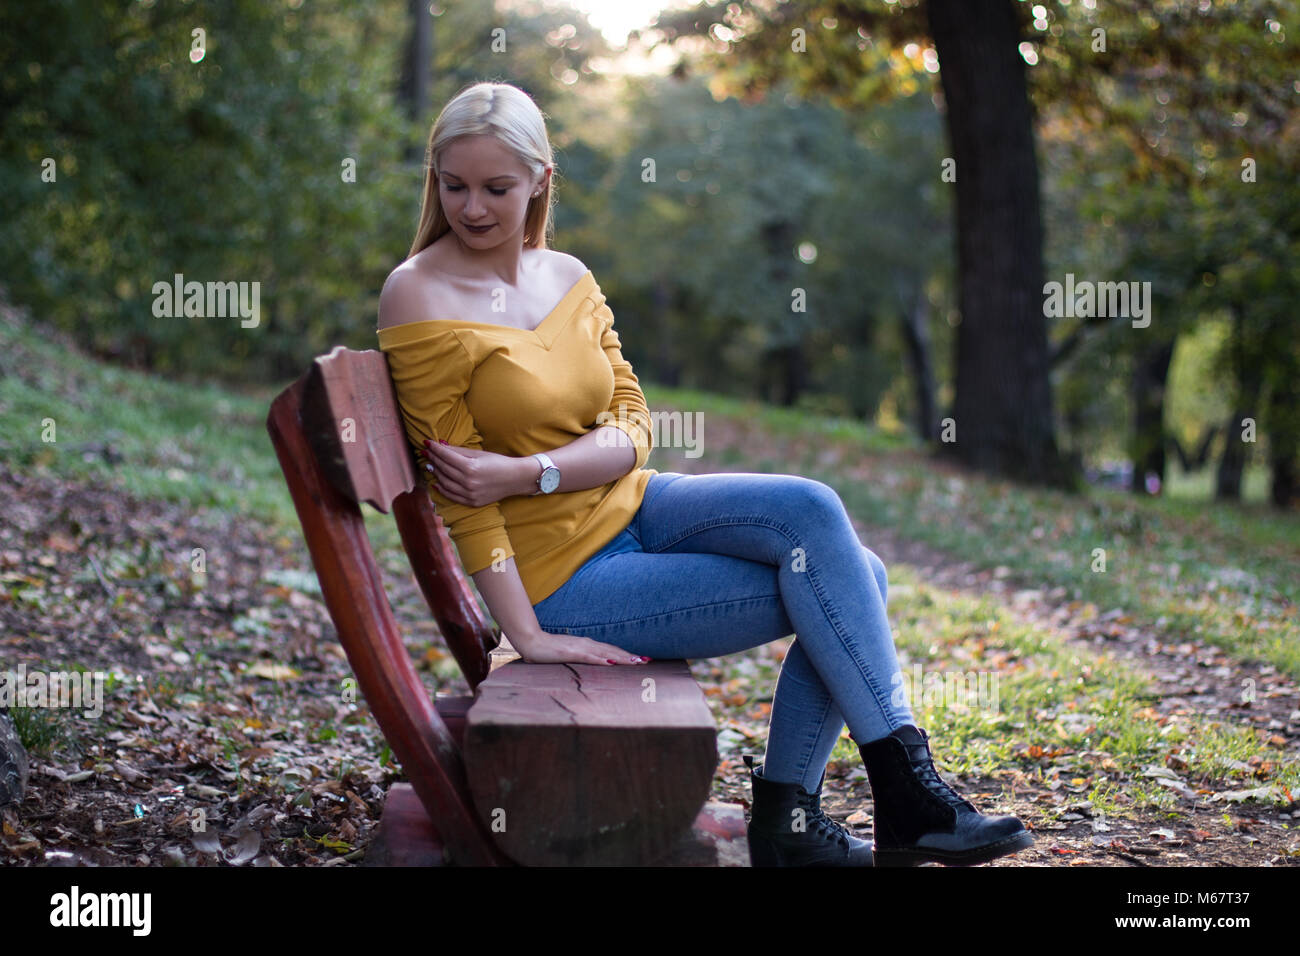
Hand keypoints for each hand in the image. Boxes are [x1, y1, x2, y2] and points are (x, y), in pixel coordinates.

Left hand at [422, 439, 527, 506]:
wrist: (515, 479)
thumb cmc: (498, 463)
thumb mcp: (479, 454)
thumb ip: (459, 451)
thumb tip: (440, 445)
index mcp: (470, 467)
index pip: (446, 456)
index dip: (435, 449)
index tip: (427, 443)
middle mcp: (468, 482)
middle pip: (444, 469)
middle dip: (433, 458)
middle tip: (426, 452)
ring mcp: (469, 494)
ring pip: (444, 483)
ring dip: (435, 473)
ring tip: (430, 465)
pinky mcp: (472, 502)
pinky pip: (451, 496)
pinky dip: (442, 489)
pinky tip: (436, 482)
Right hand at [513, 630, 650, 666]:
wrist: (531, 642)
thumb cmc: (549, 650)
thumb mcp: (569, 654)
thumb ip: (582, 657)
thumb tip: (595, 662)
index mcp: (588, 645)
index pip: (611, 650)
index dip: (627, 655)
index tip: (642, 659)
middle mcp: (587, 644)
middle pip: (613, 651)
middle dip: (630, 656)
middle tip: (647, 661)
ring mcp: (579, 648)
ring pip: (605, 653)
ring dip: (621, 657)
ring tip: (636, 662)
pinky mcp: (570, 653)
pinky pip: (588, 657)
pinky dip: (601, 660)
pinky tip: (611, 663)